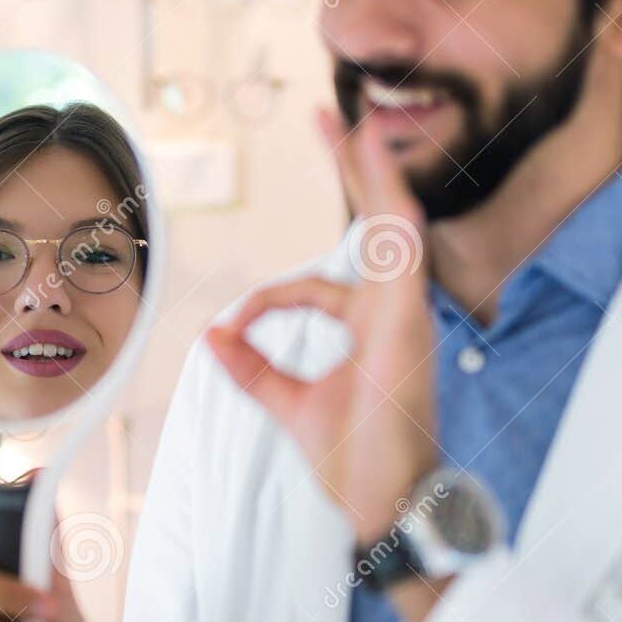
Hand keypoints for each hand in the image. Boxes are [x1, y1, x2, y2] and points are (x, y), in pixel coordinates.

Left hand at [205, 109, 438, 542]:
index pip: (317, 285)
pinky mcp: (408, 319)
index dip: (268, 298)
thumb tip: (212, 337)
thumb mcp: (289, 405)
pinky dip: (389, 199)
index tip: (232, 328)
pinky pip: (399, 246)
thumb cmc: (355, 460)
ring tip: (355, 121)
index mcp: (370, 329)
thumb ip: (253, 369)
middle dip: (352, 172)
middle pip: (372, 225)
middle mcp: (393, 312)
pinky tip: (379, 158)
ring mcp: (405, 313)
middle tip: (330, 118)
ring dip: (373, 169)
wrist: (384, 503)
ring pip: (392, 222)